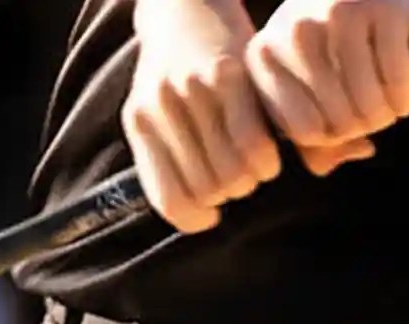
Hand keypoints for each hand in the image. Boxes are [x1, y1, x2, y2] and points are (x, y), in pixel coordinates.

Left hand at [124, 0, 280, 233]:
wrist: (182, 6)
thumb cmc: (172, 72)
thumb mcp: (156, 114)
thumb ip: (170, 161)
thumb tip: (200, 218)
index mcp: (140, 124)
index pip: (169, 200)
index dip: (195, 218)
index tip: (209, 214)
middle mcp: (162, 109)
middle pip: (207, 191)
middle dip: (227, 195)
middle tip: (237, 181)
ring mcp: (194, 92)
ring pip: (233, 174)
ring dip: (250, 180)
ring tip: (253, 168)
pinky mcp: (230, 75)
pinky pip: (255, 144)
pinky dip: (266, 160)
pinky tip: (268, 155)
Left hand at [246, 0, 408, 175]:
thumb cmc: (325, 46)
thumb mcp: (301, 83)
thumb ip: (307, 134)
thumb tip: (324, 167)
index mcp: (263, 58)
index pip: (302, 130)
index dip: (328, 139)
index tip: (339, 131)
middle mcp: (294, 35)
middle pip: (339, 121)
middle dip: (362, 128)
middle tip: (372, 117)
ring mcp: (338, 17)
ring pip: (370, 106)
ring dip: (388, 117)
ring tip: (389, 108)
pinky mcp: (383, 9)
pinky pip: (399, 80)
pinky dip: (407, 99)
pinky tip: (406, 96)